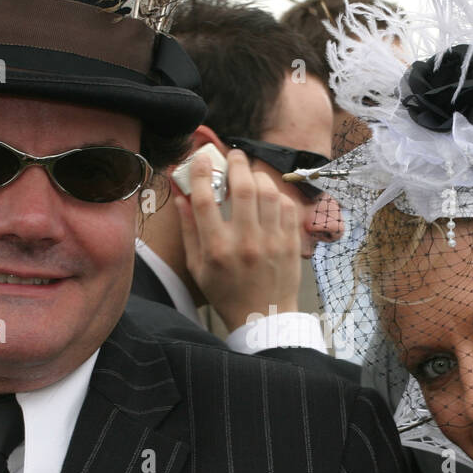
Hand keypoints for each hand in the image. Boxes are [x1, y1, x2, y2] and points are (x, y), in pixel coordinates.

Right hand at [175, 148, 301, 330]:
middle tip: (233, 155)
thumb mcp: (198, 266)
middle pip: (242, 187)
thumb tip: (181, 196)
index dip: (200, 172)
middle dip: (236, 163)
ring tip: (250, 175)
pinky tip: (268, 197)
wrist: (263, 317)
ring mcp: (271, 241)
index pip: (205, 198)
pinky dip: (276, 195)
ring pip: (267, 192)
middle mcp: (245, 242)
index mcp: (216, 248)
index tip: (200, 158)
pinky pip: (286, 206)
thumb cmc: (226, 292)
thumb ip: (189, 229)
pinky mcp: (290, 243)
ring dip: (257, 176)